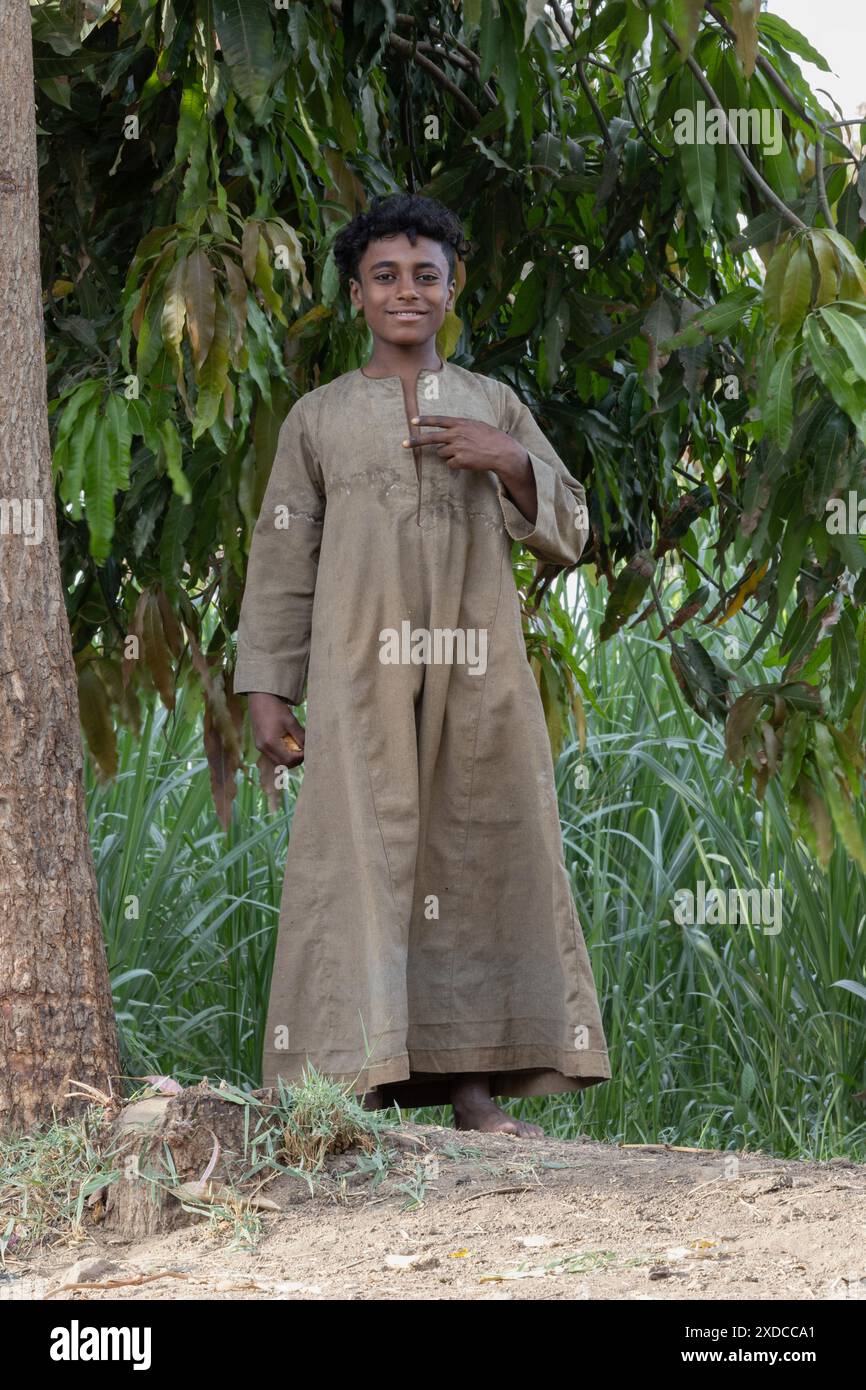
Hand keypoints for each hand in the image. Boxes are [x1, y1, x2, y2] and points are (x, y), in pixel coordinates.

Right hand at [247, 692, 304, 768]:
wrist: (260, 698)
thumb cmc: (276, 708)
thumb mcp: (291, 722)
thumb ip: (300, 736)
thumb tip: (308, 747)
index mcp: (270, 742)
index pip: (288, 760)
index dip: (300, 757)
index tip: (307, 750)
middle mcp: (263, 747)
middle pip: (282, 763)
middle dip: (294, 760)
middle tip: (303, 751)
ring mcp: (260, 746)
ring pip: (276, 761)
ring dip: (288, 758)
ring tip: (296, 747)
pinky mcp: (259, 743)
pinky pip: (272, 754)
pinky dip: (281, 753)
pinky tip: (287, 744)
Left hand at [403, 415, 528, 478]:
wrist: (501, 451)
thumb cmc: (489, 437)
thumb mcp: (475, 425)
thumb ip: (460, 427)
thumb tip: (446, 432)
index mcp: (460, 423)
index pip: (439, 420)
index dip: (425, 420)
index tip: (413, 421)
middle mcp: (456, 434)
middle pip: (431, 438)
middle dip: (416, 441)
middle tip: (403, 444)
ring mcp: (457, 448)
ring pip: (442, 453)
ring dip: (448, 454)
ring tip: (464, 453)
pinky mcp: (460, 460)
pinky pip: (450, 463)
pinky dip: (456, 464)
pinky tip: (467, 460)